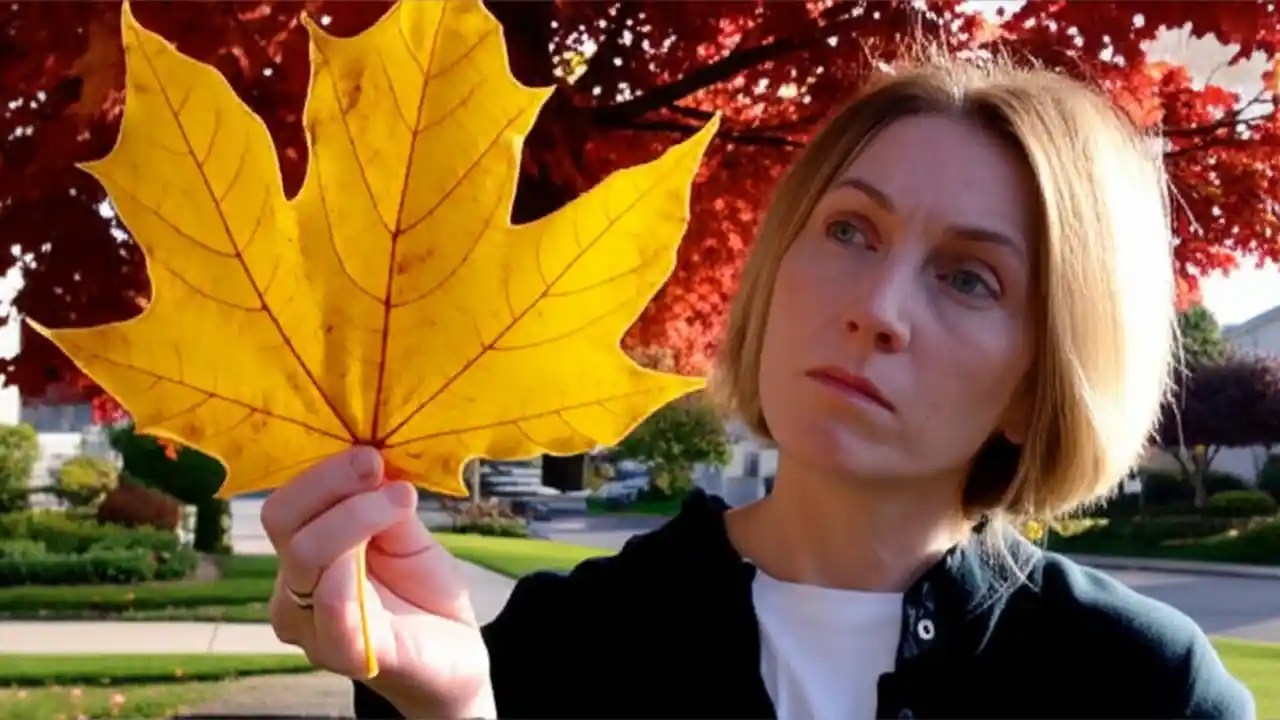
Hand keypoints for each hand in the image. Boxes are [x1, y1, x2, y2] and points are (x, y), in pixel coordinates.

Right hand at [262, 447, 495, 718]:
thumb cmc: (422, 590)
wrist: (455, 653)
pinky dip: (350, 572)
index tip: (369, 455)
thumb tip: (369, 462)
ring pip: (306, 559)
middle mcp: (295, 593)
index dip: (322, 474)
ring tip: (402, 501)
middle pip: (283, 524)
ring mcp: (315, 627)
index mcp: (303, 557)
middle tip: (377, 467)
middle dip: (331, 485)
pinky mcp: (349, 654)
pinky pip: (334, 611)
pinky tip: (379, 548)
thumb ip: (381, 502)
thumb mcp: (405, 533)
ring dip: (354, 519)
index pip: (286, 506)